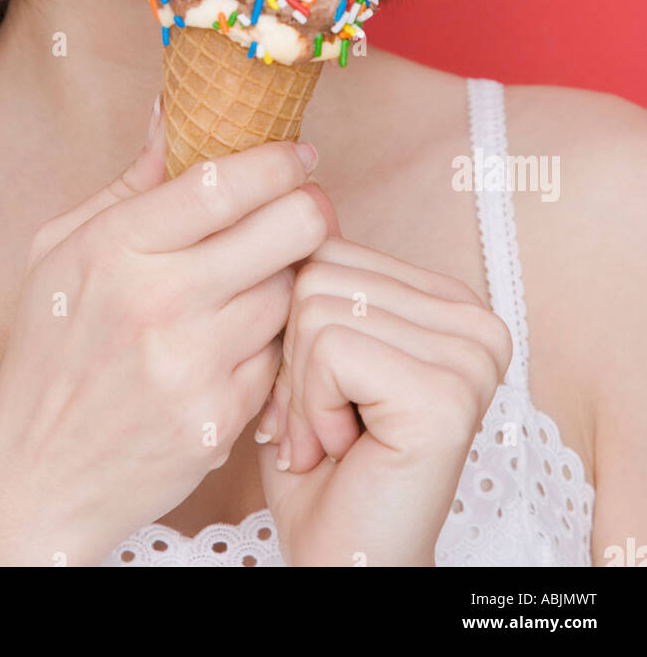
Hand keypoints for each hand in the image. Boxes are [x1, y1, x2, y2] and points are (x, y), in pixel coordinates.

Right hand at [0, 105, 335, 564]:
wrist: (38, 476)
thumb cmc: (48, 352)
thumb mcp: (59, 252)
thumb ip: (129, 183)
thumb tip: (171, 109)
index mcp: (117, 246)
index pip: (228, 182)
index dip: (281, 161)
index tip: (299, 155)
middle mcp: (161, 301)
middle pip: (292, 228)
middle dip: (312, 207)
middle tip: (309, 206)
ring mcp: (196, 363)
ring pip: (294, 291)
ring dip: (291, 277)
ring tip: (268, 275)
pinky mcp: (222, 417)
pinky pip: (281, 356)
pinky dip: (274, 342)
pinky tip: (246, 338)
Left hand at [255, 235, 512, 566]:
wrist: (344, 560)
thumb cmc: (321, 464)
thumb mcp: (310, 349)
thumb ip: (312, 280)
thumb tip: (285, 201)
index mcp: (449, 300)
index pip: (330, 244)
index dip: (293, 320)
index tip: (310, 390)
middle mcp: (476, 320)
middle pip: (320, 269)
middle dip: (291, 356)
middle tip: (315, 423)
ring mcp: (471, 354)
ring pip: (317, 305)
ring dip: (299, 388)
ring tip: (328, 438)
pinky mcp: (448, 391)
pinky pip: (330, 345)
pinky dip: (312, 405)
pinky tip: (342, 448)